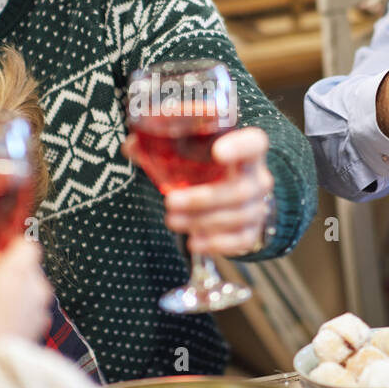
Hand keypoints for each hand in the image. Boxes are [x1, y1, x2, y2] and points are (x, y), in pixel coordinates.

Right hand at [0, 239, 52, 344]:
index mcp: (19, 270)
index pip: (27, 245)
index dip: (11, 248)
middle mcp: (36, 286)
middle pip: (29, 269)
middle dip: (12, 274)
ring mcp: (41, 308)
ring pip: (30, 291)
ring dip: (16, 295)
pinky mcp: (40, 328)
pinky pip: (30, 311)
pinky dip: (18, 313)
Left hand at [125, 126, 273, 256]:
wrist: (235, 191)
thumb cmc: (210, 167)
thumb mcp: (193, 151)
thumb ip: (164, 146)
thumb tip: (130, 146)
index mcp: (248, 150)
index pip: (254, 143)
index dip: (239, 147)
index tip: (217, 152)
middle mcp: (258, 178)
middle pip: (238, 190)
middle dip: (202, 199)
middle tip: (170, 202)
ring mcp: (258, 207)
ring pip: (236, 217)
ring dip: (200, 221)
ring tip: (172, 221)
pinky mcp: (252, 231)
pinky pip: (240, 241)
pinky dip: (216, 244)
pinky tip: (193, 242)